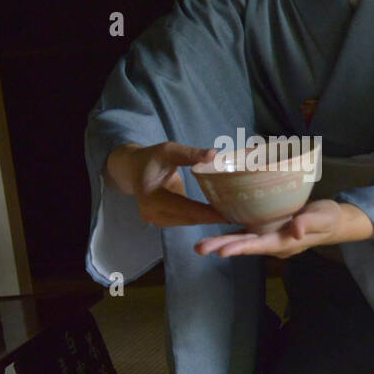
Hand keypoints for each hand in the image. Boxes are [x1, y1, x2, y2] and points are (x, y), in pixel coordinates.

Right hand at [105, 142, 226, 226]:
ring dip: (209, 219)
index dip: (207, 212)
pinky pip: (185, 220)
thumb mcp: (169, 150)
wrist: (134, 169)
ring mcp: (156, 221)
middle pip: (188, 218)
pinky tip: (219, 214)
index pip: (184, 208)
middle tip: (239, 217)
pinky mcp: (162, 222)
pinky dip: (201, 217)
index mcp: (151, 197)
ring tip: (234, 216)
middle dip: (212, 218)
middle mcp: (152, 214)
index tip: (229, 214)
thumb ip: (190, 154)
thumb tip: (214, 154)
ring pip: (188, 222)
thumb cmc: (152, 157)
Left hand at [194, 198, 373, 257]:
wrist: (332, 221)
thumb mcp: (324, 218)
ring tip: (200, 246)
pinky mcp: (266, 229)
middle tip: (199, 249)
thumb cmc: (329, 218)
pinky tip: (215, 232)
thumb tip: (295, 231)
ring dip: (221, 243)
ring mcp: (268, 237)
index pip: (259, 245)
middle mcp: (273, 242)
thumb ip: (310, 223)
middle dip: (222, 247)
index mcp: (285, 242)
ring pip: (242, 241)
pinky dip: (230, 233)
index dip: (240, 247)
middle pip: (245, 246)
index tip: (222, 251)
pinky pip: (246, 232)